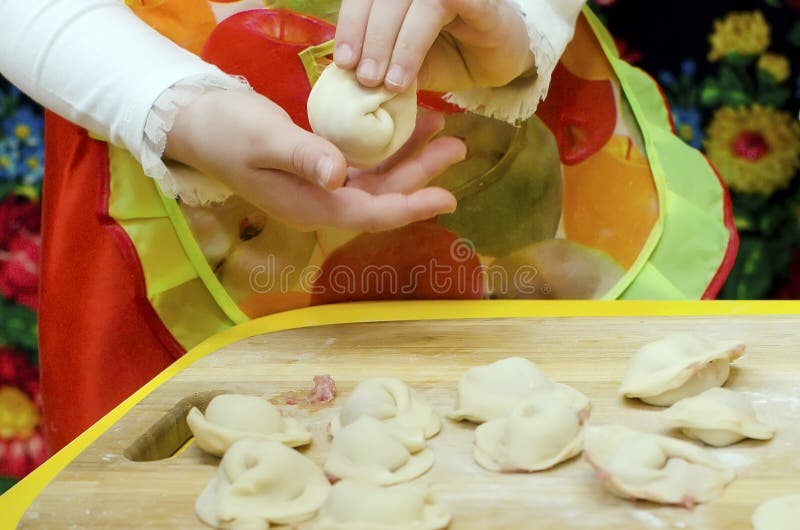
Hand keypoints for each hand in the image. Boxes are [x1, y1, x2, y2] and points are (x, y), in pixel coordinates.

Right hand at [164, 89, 463, 231]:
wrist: (196, 121)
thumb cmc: (225, 130)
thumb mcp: (263, 138)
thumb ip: (303, 156)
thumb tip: (339, 176)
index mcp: (309, 206)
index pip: (369, 214)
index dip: (410, 207)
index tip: (448, 197)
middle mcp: (320, 202)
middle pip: (381, 197)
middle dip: (421, 176)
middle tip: (457, 146)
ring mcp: (319, 186)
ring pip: (376, 179)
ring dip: (408, 158)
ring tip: (441, 132)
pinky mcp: (318, 168)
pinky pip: (362, 163)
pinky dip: (385, 147)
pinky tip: (403, 126)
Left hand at [334, 0, 533, 92]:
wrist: (499, 59)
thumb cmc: (450, 55)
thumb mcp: (406, 63)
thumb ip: (380, 61)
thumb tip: (345, 75)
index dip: (350, 25)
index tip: (343, 62)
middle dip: (367, 38)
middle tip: (364, 78)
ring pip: (405, 2)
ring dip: (390, 45)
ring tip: (386, 83)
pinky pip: (439, 6)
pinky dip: (413, 43)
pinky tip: (405, 77)